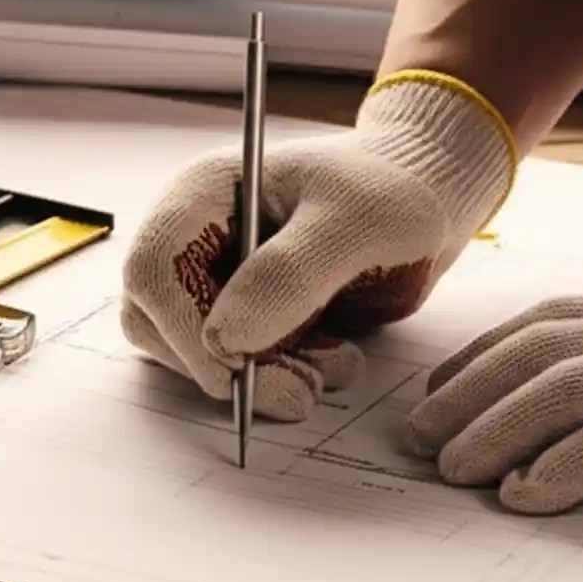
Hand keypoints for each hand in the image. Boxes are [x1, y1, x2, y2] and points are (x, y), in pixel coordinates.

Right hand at [121, 71, 514, 420]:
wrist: (428, 199)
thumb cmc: (393, 189)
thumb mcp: (355, 223)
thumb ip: (291, 273)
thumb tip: (225, 338)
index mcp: (205, 193)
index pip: (154, 268)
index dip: (183, 327)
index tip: (237, 371)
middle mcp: (197, 236)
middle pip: (160, 321)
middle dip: (226, 367)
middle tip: (301, 392)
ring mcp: (216, 278)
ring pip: (195, 353)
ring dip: (259, 378)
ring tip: (336, 366)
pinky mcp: (244, 315)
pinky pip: (234, 365)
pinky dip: (279, 378)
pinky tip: (334, 360)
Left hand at [402, 267, 582, 513]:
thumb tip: (557, 399)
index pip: (540, 323)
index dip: (479, 355)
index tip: (433, 389)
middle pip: (535, 352)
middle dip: (468, 393)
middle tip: (417, 435)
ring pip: (564, 386)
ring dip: (497, 429)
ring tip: (453, 468)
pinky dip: (566, 465)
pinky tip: (527, 492)